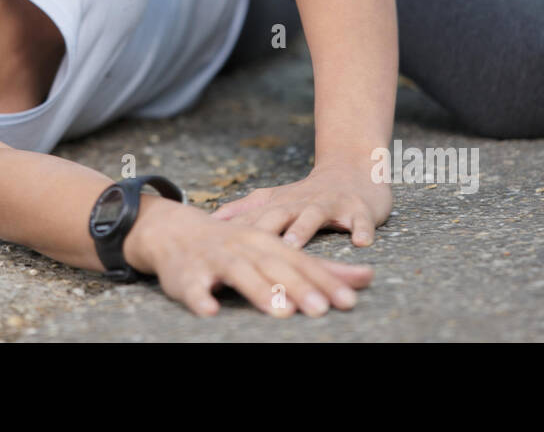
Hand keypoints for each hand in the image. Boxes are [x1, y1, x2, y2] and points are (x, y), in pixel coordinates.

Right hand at [133, 205, 373, 317]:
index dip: (325, 281)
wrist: (176, 230)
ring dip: (259, 290)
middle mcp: (245, 247)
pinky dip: (201, 297)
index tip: (348, 301)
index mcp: (269, 243)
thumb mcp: (279, 250)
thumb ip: (322, 269)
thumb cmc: (238, 245)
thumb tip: (367, 278)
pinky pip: (194, 286)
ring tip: (280, 312)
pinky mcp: (188, 274)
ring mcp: (216, 259)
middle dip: (298, 287)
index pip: (302, 262)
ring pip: (239, 273)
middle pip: (274, 266)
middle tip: (320, 310)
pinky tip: (210, 310)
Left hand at [209, 160, 392, 248]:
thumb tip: (210, 219)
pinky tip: (361, 243)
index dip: (233, 234)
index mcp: (279, 204)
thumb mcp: (275, 199)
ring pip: (314, 215)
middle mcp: (301, 202)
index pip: (252, 220)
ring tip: (293, 246)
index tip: (214, 251)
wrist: (352, 169)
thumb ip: (245, 209)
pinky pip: (361, 220)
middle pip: (279, 216)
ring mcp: (330, 204)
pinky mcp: (358, 209)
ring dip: (303, 229)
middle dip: (264, 236)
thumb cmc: (309, 194)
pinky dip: (361, 230)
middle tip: (249, 257)